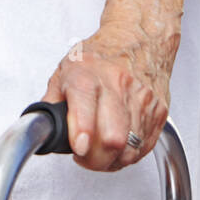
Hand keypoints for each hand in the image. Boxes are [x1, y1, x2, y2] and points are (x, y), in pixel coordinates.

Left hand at [39, 24, 171, 170]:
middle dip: (95, 159)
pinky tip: (116, 144)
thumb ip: (51, 101)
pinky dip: (126, 155)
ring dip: (110, 160)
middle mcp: (118, 85)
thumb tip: (41, 129)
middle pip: (113, 138)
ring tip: (99, 151)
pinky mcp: (158, 112)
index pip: (86, 105)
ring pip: (129, 150)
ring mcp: (142, 100)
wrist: (138, 39)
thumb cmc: (99, 56)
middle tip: (84, 155)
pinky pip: (143, 149)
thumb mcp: (65, 69)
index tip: (78, 147)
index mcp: (88, 74)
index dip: (82, 132)